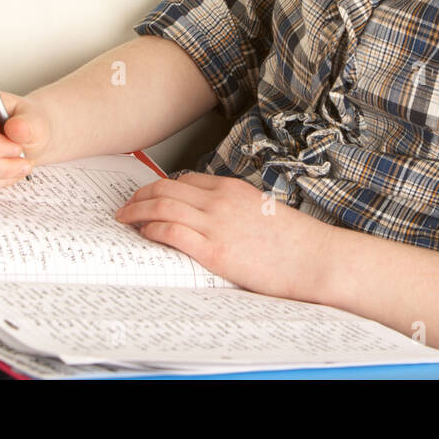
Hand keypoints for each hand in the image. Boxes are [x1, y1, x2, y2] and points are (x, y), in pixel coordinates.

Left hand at [114, 173, 336, 303]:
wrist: (314, 258)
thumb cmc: (294, 242)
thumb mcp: (260, 211)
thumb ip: (234, 210)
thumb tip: (213, 220)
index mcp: (231, 189)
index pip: (183, 180)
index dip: (158, 188)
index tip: (147, 197)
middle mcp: (220, 200)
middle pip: (165, 188)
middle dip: (139, 196)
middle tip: (126, 207)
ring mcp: (216, 224)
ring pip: (161, 206)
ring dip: (136, 211)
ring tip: (125, 219)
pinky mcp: (215, 250)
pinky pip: (172, 232)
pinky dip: (151, 230)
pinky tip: (144, 234)